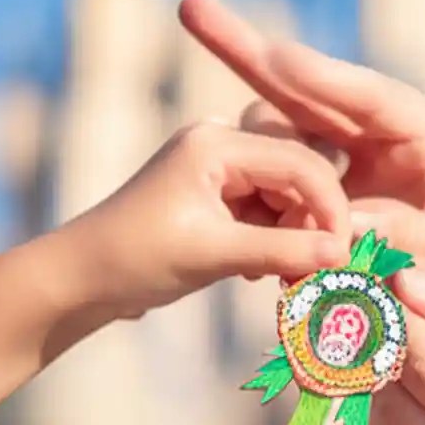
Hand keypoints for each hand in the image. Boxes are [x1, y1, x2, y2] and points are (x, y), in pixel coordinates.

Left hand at [54, 120, 348, 319]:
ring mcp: (217, 170)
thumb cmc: (135, 260)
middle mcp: (220, 144)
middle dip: (312, 225)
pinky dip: (273, 243)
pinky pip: (265, 213)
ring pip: (285, 199)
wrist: (79, 280)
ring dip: (293, 239)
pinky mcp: (215, 196)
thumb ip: (283, 251)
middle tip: (316, 274)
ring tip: (284, 281)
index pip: (300, 163)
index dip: (331, 208)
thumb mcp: (215, 255)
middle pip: (298, 177)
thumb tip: (344, 254)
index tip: (345, 254)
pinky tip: (259, 274)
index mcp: (216, 143)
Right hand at [178, 0, 424, 286]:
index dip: (326, 79)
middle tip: (193, 11)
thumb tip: (347, 222)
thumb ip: (416, 238)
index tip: (280, 59)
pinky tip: (231, 201)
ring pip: (286, 134)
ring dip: (250, 139)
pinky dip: (256, 194)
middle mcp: (383, 137)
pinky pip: (280, 184)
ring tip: (210, 104)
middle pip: (312, 92)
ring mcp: (347, 162)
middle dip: (254, 56)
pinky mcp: (322, 194)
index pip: (376, 99)